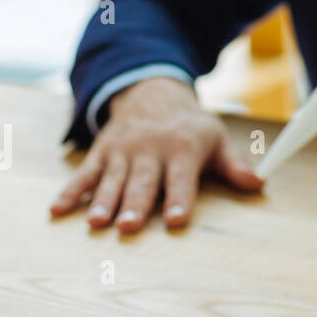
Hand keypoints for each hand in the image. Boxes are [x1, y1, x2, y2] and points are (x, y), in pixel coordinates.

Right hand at [49, 77, 262, 232]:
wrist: (152, 91)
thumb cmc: (190, 126)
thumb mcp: (216, 139)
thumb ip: (234, 165)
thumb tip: (260, 184)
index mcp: (182, 149)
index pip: (182, 178)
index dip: (179, 199)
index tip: (175, 221)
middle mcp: (151, 150)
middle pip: (143, 181)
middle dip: (135, 203)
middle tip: (128, 225)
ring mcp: (123, 151)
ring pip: (112, 179)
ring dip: (103, 201)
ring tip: (96, 223)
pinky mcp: (101, 153)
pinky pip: (84, 173)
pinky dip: (70, 191)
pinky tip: (57, 210)